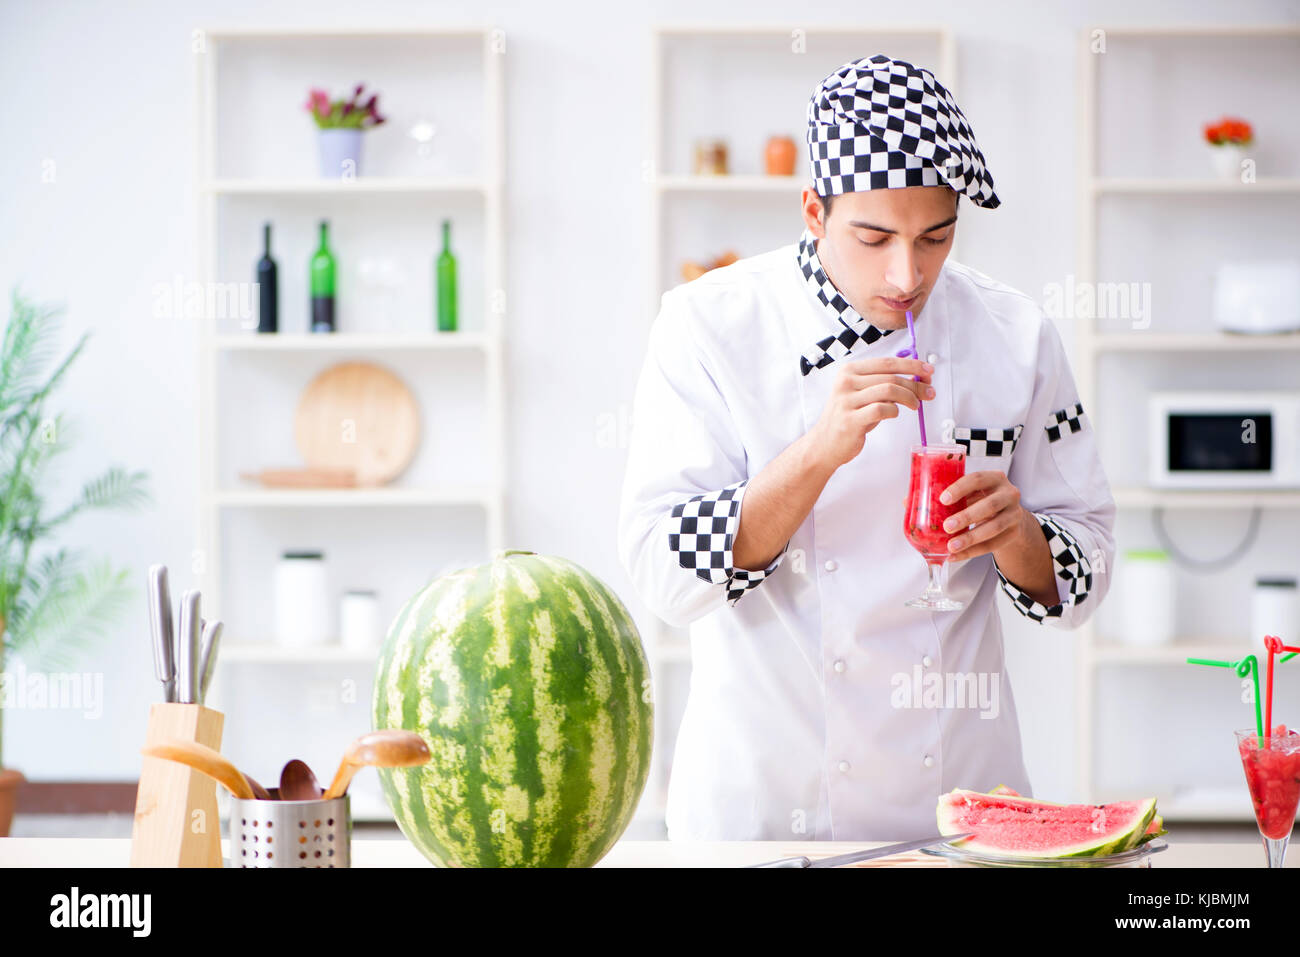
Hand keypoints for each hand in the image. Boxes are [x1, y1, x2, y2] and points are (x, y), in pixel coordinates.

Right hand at [807, 356, 933, 469]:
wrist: (825, 444)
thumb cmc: (849, 418)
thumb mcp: (863, 395)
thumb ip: (884, 384)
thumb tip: (917, 377)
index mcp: (850, 371)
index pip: (887, 363)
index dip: (911, 365)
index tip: (927, 370)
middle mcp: (846, 382)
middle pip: (891, 377)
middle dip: (916, 384)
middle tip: (929, 392)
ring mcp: (847, 400)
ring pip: (889, 390)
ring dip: (909, 397)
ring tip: (915, 405)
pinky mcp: (851, 419)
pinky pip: (881, 410)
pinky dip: (894, 411)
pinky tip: (894, 414)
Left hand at [938, 470, 1035, 562]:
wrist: (1008, 515)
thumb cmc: (982, 500)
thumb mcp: (970, 493)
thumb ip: (948, 496)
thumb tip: (911, 502)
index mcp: (995, 478)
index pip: (977, 479)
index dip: (960, 488)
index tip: (943, 499)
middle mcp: (1009, 494)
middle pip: (989, 505)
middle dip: (966, 516)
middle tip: (946, 526)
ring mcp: (1014, 514)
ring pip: (994, 527)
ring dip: (970, 538)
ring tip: (951, 546)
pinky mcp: (1013, 533)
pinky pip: (993, 544)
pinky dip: (972, 552)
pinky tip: (956, 555)